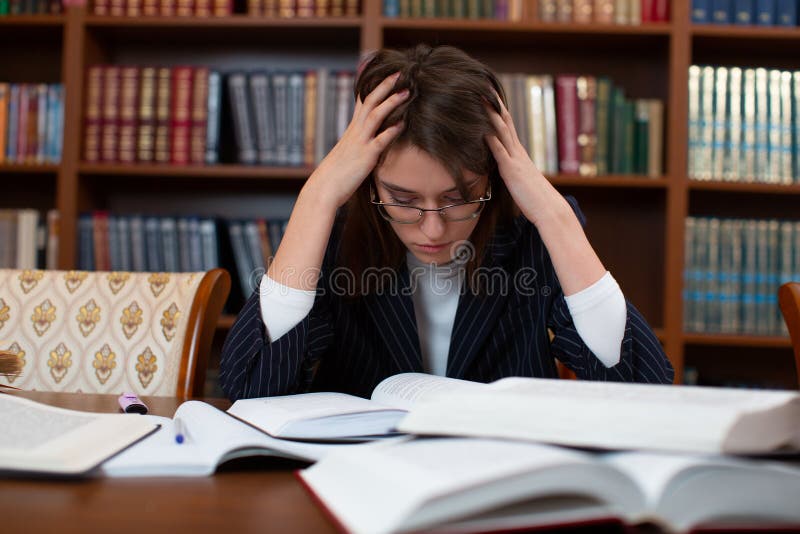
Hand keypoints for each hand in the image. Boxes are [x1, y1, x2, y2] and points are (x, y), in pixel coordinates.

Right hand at [306, 72, 408, 209]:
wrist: (324, 189)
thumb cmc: (336, 175)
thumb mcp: (347, 154)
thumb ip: (358, 145)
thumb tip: (368, 143)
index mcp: (352, 131)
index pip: (362, 102)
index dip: (373, 87)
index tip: (385, 75)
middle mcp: (355, 132)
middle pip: (370, 102)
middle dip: (384, 86)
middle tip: (399, 73)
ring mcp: (360, 143)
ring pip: (375, 116)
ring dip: (391, 102)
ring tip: (406, 92)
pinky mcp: (365, 157)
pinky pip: (380, 141)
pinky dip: (391, 131)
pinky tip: (403, 123)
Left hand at [484, 96, 562, 225]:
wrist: (550, 210)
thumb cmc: (535, 199)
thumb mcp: (521, 181)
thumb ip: (513, 172)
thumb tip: (506, 170)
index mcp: (519, 154)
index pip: (507, 126)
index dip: (498, 111)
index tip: (488, 96)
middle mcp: (518, 152)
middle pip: (505, 122)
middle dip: (494, 104)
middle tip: (482, 86)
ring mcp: (515, 160)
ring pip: (502, 131)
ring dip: (490, 115)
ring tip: (480, 99)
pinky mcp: (511, 171)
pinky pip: (500, 152)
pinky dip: (490, 139)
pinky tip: (481, 129)